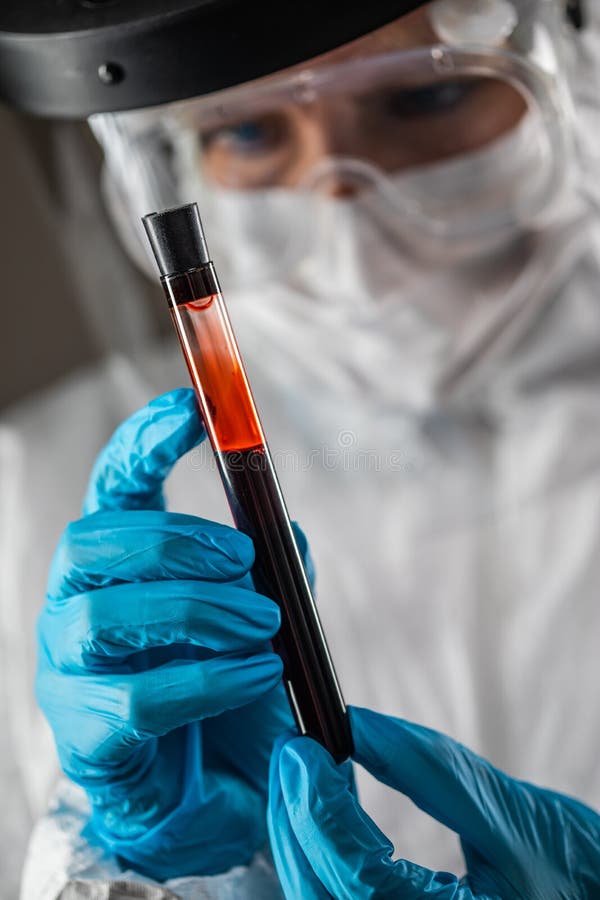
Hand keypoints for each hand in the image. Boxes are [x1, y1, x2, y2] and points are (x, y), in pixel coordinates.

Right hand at [36, 388, 295, 879]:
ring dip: (195, 609)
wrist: (213, 796)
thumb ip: (271, 574)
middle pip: (93, 541)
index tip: (192, 408)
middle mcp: (78, 606)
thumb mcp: (258, 621)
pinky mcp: (86, 737)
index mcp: (120, 566)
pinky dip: (206, 680)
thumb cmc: (227, 695)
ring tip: (261, 623)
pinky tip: (256, 675)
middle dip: (174, 539)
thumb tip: (291, 533)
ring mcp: (70, 672)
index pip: (113, 488)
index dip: (143, 442)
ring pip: (104, 615)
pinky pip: (134, 700)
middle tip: (244, 559)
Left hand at [268, 706, 599, 898]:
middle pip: (323, 899)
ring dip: (298, 835)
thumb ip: (427, 769)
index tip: (303, 750)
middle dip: (296, 820)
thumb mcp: (503, 809)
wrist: (583, 891)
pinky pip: (335, 899)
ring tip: (300, 771)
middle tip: (291, 752)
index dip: (321, 812)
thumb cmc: (561, 859)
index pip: (360, 882)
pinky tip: (319, 806)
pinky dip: (316, 851)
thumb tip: (355, 724)